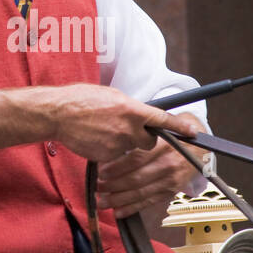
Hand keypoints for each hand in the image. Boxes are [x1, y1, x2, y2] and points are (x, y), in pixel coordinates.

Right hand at [52, 85, 201, 162]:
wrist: (59, 114)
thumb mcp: (112, 96)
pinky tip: (97, 138)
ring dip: (124, 143)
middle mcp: (128, 128)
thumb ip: (129, 107)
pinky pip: (115, 156)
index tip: (192, 131)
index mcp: (132, 109)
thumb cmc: (82, 100)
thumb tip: (138, 113)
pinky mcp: (106, 156)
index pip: (162, 120)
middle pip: (149, 142)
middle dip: (145, 139)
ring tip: (105, 131)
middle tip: (130, 131)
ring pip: (131, 149)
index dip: (179, 127)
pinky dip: (109, 150)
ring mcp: (118, 144)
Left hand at [94, 112, 206, 217]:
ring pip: (141, 193)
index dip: (117, 167)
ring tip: (102, 201)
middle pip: (136, 178)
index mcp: (164, 146)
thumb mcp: (163, 125)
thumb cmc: (177, 134)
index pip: (136, 159)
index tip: (101, 171)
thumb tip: (115, 143)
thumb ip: (142, 133)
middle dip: (113, 185)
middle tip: (97, 187)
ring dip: (119, 199)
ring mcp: (170, 180)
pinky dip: (133, 208)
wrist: (202, 146)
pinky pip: (149, 202)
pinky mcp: (171, 191)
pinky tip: (119, 212)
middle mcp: (168, 165)